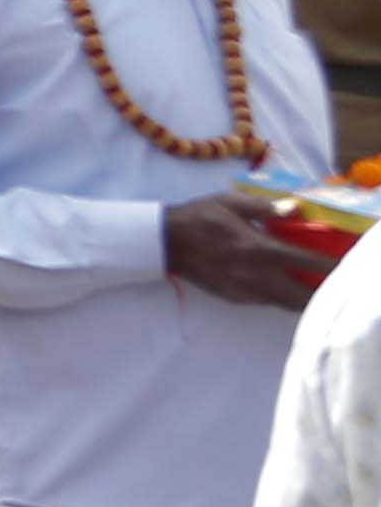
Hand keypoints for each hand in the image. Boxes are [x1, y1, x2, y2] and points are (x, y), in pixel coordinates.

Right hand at [166, 191, 331, 310]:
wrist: (164, 242)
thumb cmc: (199, 217)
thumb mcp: (230, 202)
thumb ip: (265, 207)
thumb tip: (296, 208)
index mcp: (259, 248)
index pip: (306, 261)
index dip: (330, 265)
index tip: (342, 266)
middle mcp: (257, 275)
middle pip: (302, 297)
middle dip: (321, 294)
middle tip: (330, 285)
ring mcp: (246, 290)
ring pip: (286, 304)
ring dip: (302, 298)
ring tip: (310, 289)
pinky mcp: (236, 298)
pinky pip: (267, 302)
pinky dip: (279, 297)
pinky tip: (278, 285)